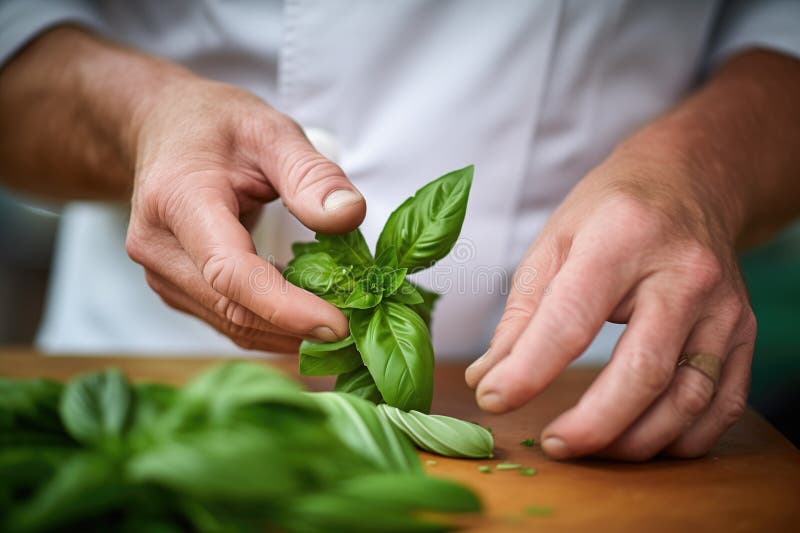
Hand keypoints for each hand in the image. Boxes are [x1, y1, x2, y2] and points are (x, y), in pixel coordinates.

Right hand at [125, 77, 365, 350]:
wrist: (164, 130)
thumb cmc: (213, 126)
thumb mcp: (270, 130)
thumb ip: (311, 173)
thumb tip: (349, 216)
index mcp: (178, 200)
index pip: (230, 272)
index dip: (285, 307)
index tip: (337, 324)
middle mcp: (158, 246)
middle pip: (233, 308)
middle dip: (297, 328)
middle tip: (359, 330)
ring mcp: (161, 273)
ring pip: (230, 324)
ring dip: (286, 335)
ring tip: (341, 328)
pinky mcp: (175, 288)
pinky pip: (226, 320)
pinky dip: (270, 326)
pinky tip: (307, 320)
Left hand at [465, 145, 755, 460]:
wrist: (687, 181)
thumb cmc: (609, 213)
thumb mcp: (552, 245)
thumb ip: (521, 315)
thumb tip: (489, 378)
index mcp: (622, 239)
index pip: (571, 320)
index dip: (529, 370)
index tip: (493, 399)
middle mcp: (683, 274)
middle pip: (642, 371)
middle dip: (591, 424)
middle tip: (551, 444)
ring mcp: (723, 307)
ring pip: (688, 398)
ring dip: (634, 441)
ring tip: (588, 446)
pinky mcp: (744, 331)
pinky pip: (723, 403)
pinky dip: (682, 437)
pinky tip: (641, 439)